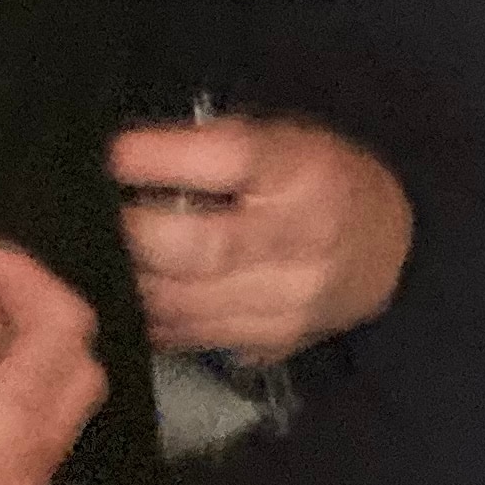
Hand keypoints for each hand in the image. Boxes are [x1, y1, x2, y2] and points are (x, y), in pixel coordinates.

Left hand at [111, 117, 411, 355]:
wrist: (385, 247)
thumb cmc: (318, 179)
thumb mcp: (283, 140)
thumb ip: (212, 150)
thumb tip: (118, 160)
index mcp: (308, 174)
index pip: (233, 161)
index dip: (164, 158)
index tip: (115, 154)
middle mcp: (306, 241)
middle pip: (196, 248)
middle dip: (133, 234)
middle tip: (99, 216)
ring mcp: (289, 302)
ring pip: (178, 303)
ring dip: (130, 280)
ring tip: (109, 256)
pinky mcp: (271, 344)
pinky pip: (184, 336)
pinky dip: (149, 314)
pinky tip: (138, 291)